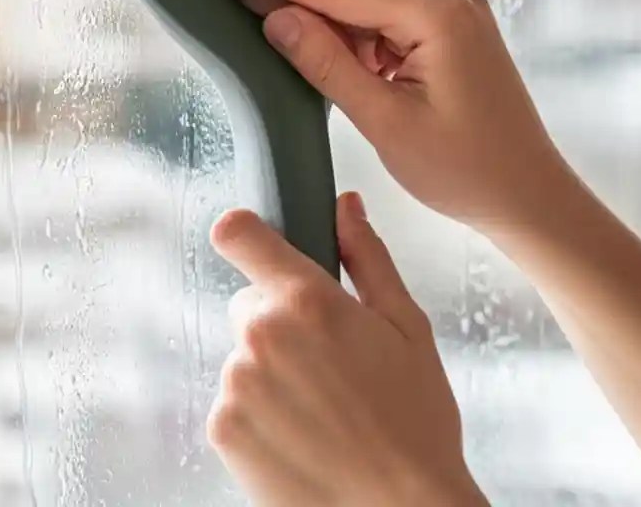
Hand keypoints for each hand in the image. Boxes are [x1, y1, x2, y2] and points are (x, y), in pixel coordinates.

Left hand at [207, 192, 486, 506]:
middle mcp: (260, 337)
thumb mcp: (408, 328)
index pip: (238, 234)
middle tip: (331, 360)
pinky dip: (261, 412)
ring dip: (273, 371)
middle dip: (282, 320)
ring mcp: (236, 386)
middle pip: (251, 305)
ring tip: (325, 408)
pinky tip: (304, 434)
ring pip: (246, 356)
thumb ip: (368, 259)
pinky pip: (235, 401)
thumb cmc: (417, 422)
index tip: (255, 242)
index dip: (246, 233)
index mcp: (307, 301)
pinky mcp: (224, 428)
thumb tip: (346, 206)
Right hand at [232, 0, 563, 237]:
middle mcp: (453, 0)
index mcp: (439, 15)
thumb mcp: (384, 121)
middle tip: (256, 26)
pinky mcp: (457, 34)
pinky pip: (395, 27)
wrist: (526, 195)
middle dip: (309, 14)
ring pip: (373, 14)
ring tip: (330, 85)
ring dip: (342, 41)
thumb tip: (279, 19)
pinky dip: (369, 50)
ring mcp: (459, 15)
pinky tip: (360, 82)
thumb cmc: (469, 169)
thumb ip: (327, 64)